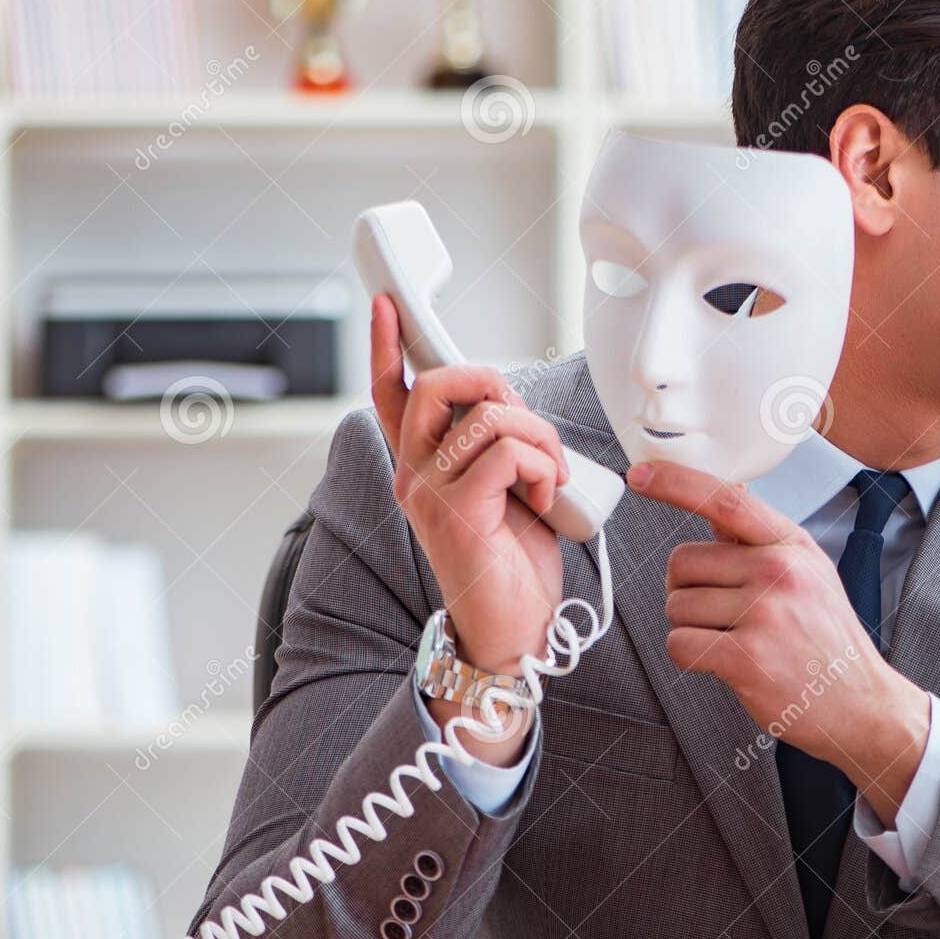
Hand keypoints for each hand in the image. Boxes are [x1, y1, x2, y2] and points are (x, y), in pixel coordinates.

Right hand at [370, 295, 565, 755]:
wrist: (516, 633)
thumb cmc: (514, 565)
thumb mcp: (506, 491)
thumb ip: (495, 447)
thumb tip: (510, 407)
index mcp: (421, 467)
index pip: (393, 394)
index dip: (389, 346)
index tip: (389, 304)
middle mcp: (413, 476)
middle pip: (439, 385)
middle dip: (498, 385)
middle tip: (530, 428)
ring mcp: (428, 494)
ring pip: (487, 416)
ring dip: (540, 437)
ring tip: (550, 476)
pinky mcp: (456, 513)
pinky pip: (506, 452)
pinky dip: (541, 466)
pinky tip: (545, 497)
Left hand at [628, 459, 931, 823]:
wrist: (860, 703)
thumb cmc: (827, 641)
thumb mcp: (809, 573)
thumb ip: (759, 541)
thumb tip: (719, 500)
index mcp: (792, 545)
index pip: (726, 500)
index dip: (676, 483)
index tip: (641, 474)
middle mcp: (779, 572)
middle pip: (683, 562)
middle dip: (688, 590)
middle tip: (722, 613)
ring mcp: (764, 615)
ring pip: (677, 606)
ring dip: (691, 628)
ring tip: (734, 640)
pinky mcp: (747, 658)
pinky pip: (680, 644)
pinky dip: (690, 656)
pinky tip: (724, 662)